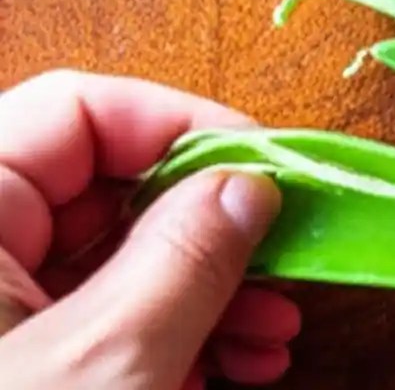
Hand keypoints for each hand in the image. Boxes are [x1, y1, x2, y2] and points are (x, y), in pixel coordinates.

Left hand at [0, 70, 300, 388]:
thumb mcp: (109, 358)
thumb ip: (184, 261)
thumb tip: (250, 185)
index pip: (75, 111)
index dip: (179, 127)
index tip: (266, 170)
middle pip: (107, 191)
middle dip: (212, 228)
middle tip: (285, 258)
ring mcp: (0, 309)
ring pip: (115, 261)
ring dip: (211, 290)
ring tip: (274, 331)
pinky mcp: (22, 360)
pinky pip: (102, 320)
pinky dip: (175, 336)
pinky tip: (234, 364)